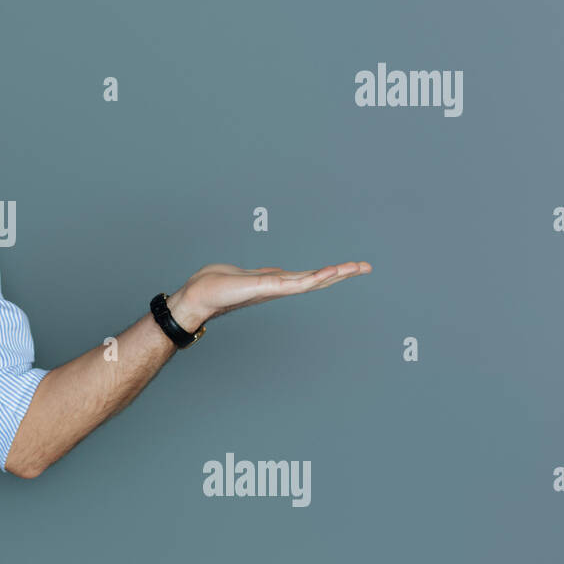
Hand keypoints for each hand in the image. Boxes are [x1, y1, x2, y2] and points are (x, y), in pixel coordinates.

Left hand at [170, 260, 371, 329]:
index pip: (309, 277)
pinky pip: (294, 283)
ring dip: (334, 274)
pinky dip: (313, 278)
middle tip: (367, 266)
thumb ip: (265, 275)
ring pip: (310, 281)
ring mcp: (274, 288)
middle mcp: (278, 287)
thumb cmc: (215, 286)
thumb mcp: (247, 275)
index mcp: (275, 283)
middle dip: (342, 274)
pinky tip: (329, 272)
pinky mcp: (266, 287)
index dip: (330, 273)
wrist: (197, 296)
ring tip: (356, 267)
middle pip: (316, 280)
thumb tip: (276, 273)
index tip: (351, 267)